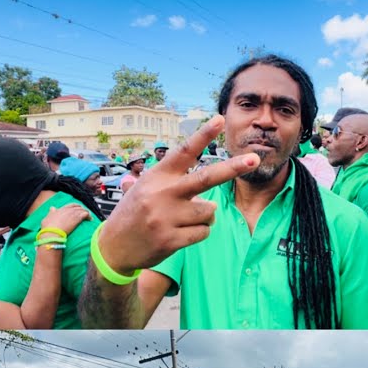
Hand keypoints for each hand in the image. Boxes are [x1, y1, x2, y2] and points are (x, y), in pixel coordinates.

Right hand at [40, 204, 92, 235]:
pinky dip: (88, 216)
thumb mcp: (46, 218)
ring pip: (82, 210)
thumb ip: (50, 212)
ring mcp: (73, 213)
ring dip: (86, 212)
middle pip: (78, 206)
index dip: (75, 207)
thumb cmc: (48, 228)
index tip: (77, 210)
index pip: (70, 205)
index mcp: (61, 209)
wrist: (52, 233)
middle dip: (81, 209)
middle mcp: (67, 209)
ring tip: (88, 217)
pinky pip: (86, 214)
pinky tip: (90, 219)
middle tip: (84, 213)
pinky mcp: (77, 218)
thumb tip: (52, 208)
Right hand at [98, 115, 260, 273]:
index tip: (220, 119)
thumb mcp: (142, 188)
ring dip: (205, 215)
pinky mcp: (171, 240)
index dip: (203, 135)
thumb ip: (169, 180)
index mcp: (156, 177)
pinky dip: (199, 232)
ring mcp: (167, 218)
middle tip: (255, 158)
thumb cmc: (133, 213)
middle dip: (233, 167)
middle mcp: (162, 194)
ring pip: (209, 211)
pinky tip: (180, 234)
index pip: (183, 152)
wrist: (113, 248)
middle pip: (206, 178)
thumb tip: (201, 183)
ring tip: (184, 219)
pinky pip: (203, 232)